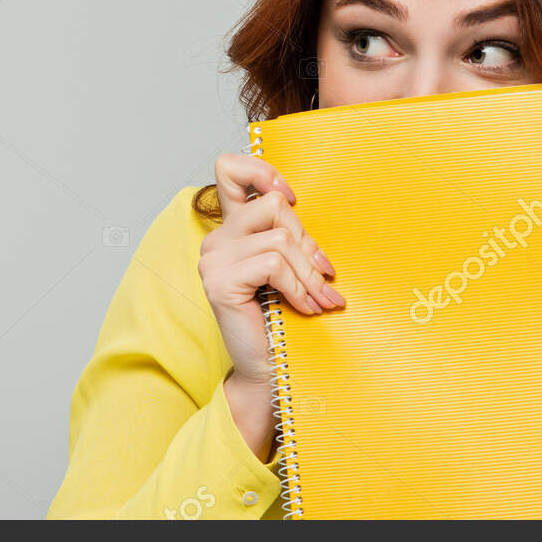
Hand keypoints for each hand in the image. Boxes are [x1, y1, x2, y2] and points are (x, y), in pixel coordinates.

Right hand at [200, 153, 343, 455]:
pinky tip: (308, 308)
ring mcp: (213, 259)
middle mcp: (216, 239)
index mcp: (231, 229)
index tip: (291, 197)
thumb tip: (311, 214)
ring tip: (323, 300)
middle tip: (327, 279)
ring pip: (279, 238)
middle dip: (308, 244)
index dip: (262, 171)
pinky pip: (273, 265)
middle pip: (272, 207)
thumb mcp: (288, 268)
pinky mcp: (220, 281)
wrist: (267, 372)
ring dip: (310, 273)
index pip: (229, 168)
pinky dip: (299, 287)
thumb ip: (288, 238)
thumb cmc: (282, 320)